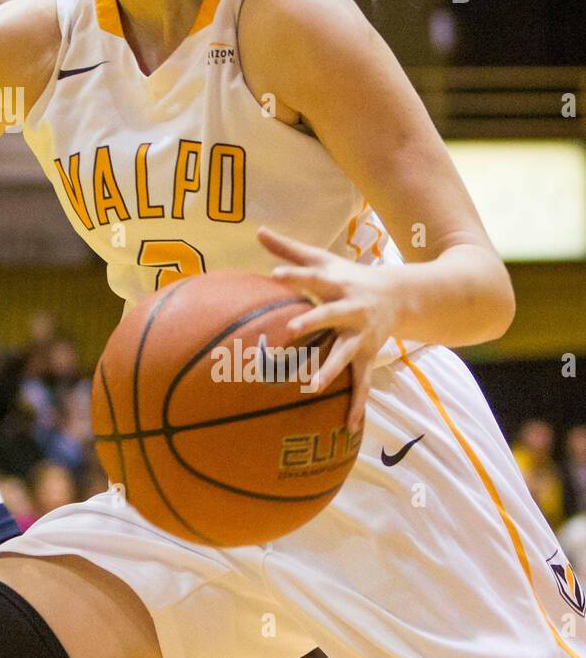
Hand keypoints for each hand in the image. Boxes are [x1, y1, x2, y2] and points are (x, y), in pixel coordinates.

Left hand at [258, 225, 397, 432]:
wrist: (399, 295)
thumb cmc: (348, 276)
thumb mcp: (322, 260)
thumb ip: (289, 249)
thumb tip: (258, 229)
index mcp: (337, 284)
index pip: (312, 277)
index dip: (294, 275)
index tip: (274, 274)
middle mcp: (350, 309)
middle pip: (330, 314)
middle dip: (313, 321)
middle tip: (291, 328)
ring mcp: (360, 335)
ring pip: (345, 354)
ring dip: (330, 369)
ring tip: (312, 387)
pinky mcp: (367, 356)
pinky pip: (362, 384)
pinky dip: (357, 406)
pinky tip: (348, 428)